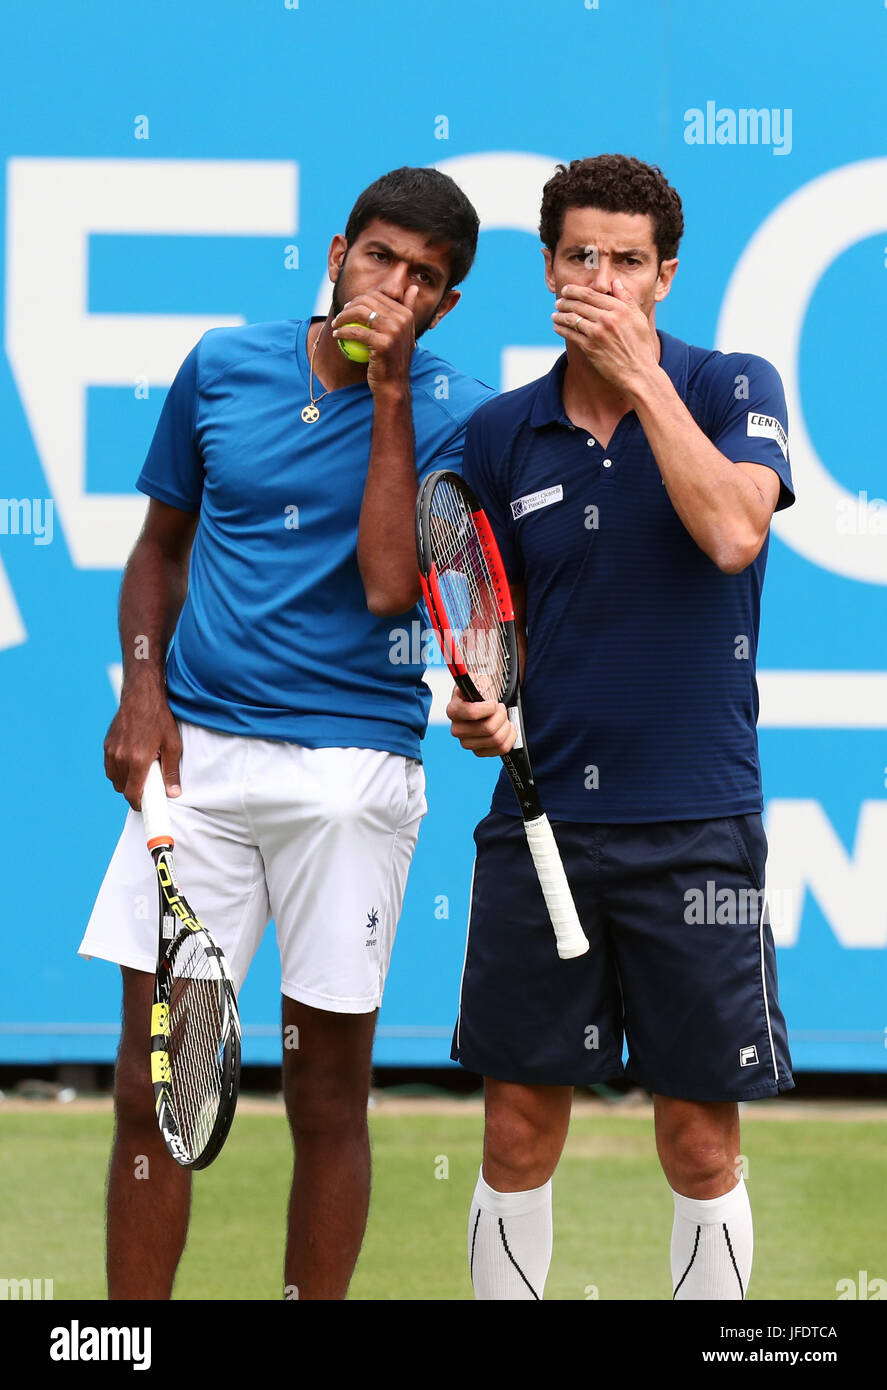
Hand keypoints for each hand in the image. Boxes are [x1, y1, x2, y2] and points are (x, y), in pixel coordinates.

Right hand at [104, 679, 182, 809]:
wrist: (141, 695)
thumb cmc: (160, 718)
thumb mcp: (173, 745)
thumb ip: (171, 772)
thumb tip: (173, 793)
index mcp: (137, 760)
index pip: (132, 794)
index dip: (138, 805)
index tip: (145, 807)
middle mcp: (120, 758)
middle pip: (122, 789)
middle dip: (134, 791)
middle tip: (148, 785)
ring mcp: (111, 751)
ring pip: (114, 779)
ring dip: (125, 781)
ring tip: (141, 771)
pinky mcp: (107, 745)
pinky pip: (109, 767)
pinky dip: (118, 770)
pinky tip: (131, 761)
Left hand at [332, 286, 418, 396]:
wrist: (393, 384)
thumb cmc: (394, 358)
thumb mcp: (406, 332)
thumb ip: (408, 309)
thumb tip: (413, 287)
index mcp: (406, 313)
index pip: (378, 296)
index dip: (360, 299)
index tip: (350, 308)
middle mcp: (402, 319)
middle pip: (368, 301)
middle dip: (349, 305)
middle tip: (340, 315)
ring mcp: (393, 330)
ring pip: (360, 313)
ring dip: (343, 316)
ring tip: (336, 324)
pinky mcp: (382, 343)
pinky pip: (356, 332)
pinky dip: (342, 332)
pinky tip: (336, 335)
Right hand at [445, 685, 516, 757]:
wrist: (486, 701)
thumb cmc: (481, 690)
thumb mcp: (476, 680)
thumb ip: (473, 680)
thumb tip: (470, 678)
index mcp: (453, 710)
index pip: (472, 713)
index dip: (489, 708)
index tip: (493, 702)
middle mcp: (457, 729)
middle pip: (488, 728)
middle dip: (501, 715)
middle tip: (501, 708)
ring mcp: (467, 742)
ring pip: (496, 740)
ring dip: (507, 726)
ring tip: (505, 718)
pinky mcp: (479, 751)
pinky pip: (501, 749)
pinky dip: (510, 737)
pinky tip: (507, 728)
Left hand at [551, 279, 658, 392]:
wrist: (638, 372)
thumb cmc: (640, 345)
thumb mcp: (638, 318)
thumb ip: (626, 298)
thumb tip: (615, 282)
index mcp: (619, 309)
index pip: (591, 294)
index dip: (575, 290)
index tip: (567, 289)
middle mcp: (607, 319)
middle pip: (579, 305)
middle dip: (564, 301)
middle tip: (558, 302)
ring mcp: (597, 334)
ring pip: (572, 319)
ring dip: (560, 315)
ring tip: (554, 314)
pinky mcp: (590, 348)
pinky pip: (570, 334)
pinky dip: (561, 329)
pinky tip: (556, 327)